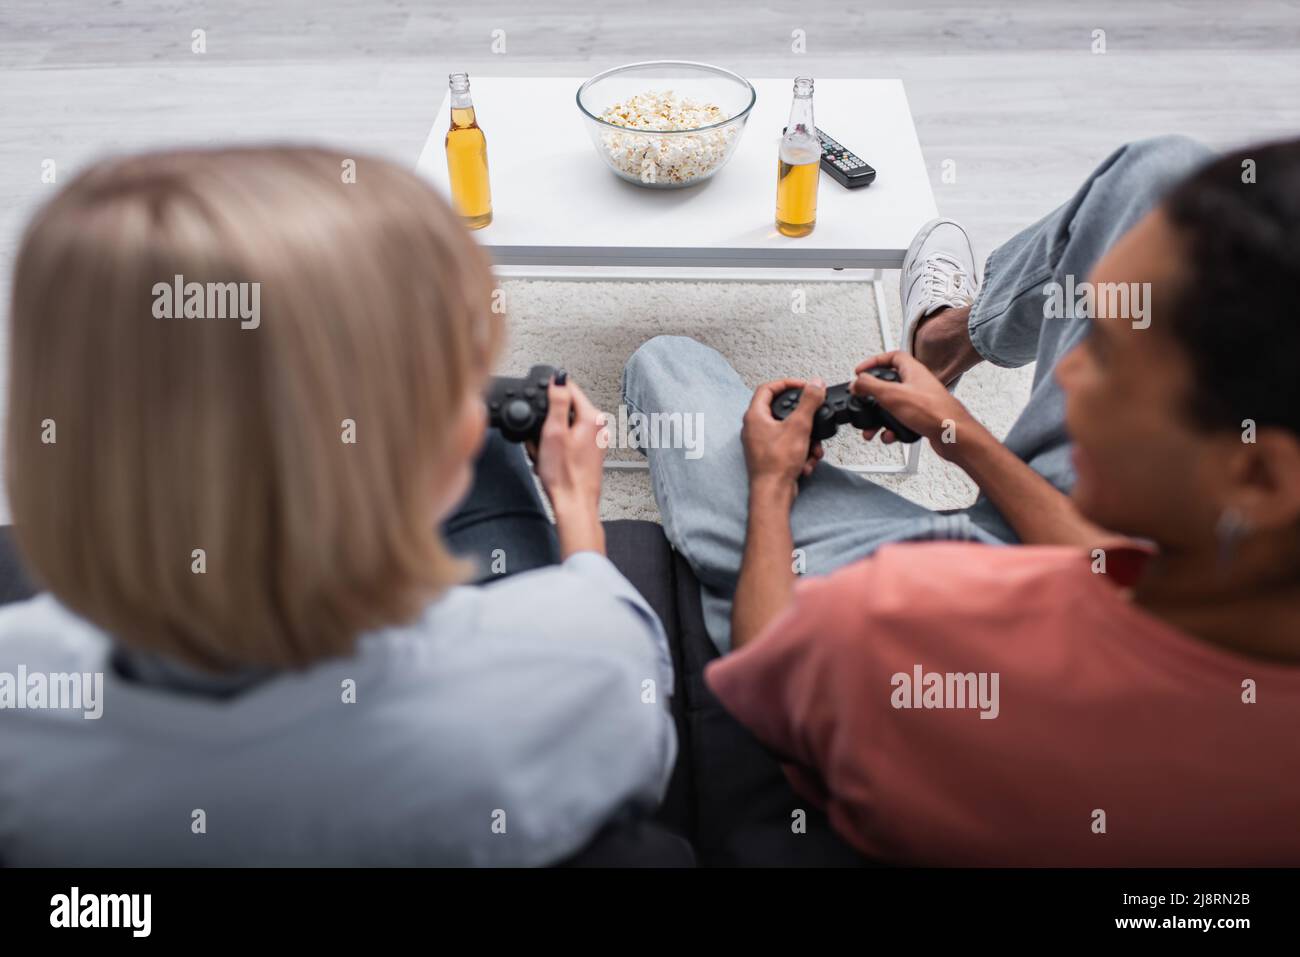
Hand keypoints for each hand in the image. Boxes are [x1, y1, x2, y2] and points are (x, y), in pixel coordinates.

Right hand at [528, 375, 606, 520]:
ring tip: (544, 455)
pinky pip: (565, 442)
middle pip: (564, 410)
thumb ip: (557, 401)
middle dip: (546, 422)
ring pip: (562, 428)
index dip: (548, 394)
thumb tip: (558, 378)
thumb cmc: (565, 475)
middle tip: (541, 441)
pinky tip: (549, 462)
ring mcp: (595, 441)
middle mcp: (598, 427)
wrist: (574, 505)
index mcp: (592, 417)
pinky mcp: (588, 454)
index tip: (537, 407)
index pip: (568, 388)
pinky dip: (554, 449)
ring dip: (548, 438)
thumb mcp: (554, 431)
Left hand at [741, 378, 826, 490]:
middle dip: (803, 418)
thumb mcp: (799, 426)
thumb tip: (815, 384)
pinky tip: (806, 462)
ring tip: (812, 448)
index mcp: (754, 416)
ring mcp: (761, 443)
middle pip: (781, 411)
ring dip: (806, 439)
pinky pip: (789, 447)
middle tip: (813, 417)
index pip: (767, 388)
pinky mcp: (770, 456)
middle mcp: (754, 428)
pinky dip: (801, 452)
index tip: (803, 386)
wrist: (773, 493)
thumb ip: (808, 402)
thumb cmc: (777, 463)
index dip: (787, 383)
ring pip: (789, 432)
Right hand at [850, 352, 972, 460]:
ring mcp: (920, 402)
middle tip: (864, 401)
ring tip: (871, 428)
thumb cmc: (933, 412)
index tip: (861, 371)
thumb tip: (856, 382)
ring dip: (880, 417)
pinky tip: (890, 435)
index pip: (891, 356)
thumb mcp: (892, 395)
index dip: (874, 361)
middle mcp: (917, 384)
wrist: (953, 434)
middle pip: (889, 384)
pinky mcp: (922, 418)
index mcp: (912, 371)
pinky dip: (892, 429)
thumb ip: (870, 386)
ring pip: (893, 406)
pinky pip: (901, 421)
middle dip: (873, 396)